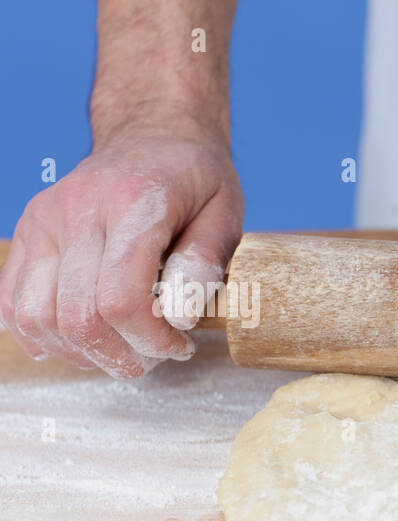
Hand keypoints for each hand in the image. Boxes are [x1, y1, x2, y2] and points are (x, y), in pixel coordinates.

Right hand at [0, 122, 241, 376]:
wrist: (152, 134)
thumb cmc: (195, 178)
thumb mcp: (224, 213)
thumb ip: (205, 263)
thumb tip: (179, 317)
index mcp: (133, 203)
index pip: (121, 298)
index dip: (150, 340)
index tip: (180, 346)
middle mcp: (78, 209)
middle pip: (78, 316)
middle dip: (121, 355)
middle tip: (155, 356)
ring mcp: (44, 219)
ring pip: (37, 315)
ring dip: (81, 353)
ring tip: (121, 351)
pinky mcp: (28, 231)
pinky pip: (12, 299)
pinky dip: (37, 333)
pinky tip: (74, 346)